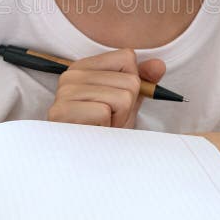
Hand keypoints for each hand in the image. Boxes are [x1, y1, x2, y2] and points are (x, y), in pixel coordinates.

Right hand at [46, 48, 165, 127]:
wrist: (84, 162)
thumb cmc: (102, 129)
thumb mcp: (126, 103)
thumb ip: (142, 81)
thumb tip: (159, 65)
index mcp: (85, 66)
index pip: (127, 57)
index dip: (132, 84)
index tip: (116, 103)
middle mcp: (71, 74)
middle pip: (130, 81)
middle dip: (127, 107)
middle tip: (109, 120)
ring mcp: (64, 92)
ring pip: (122, 97)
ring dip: (118, 119)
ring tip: (102, 127)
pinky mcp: (61, 111)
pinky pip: (103, 111)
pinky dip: (106, 127)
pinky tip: (93, 133)